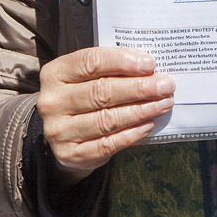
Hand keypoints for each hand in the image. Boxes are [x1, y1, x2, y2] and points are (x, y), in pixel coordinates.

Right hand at [38, 48, 173, 179]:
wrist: (63, 132)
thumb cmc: (82, 95)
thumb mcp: (86, 75)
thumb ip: (111, 67)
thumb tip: (147, 66)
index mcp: (55, 74)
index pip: (90, 62)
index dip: (122, 62)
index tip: (149, 64)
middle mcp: (52, 102)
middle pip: (101, 92)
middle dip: (138, 88)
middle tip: (165, 86)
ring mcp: (59, 131)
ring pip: (107, 119)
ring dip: (140, 111)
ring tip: (163, 104)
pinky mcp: (71, 154)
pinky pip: (107, 144)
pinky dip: (131, 134)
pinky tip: (148, 125)